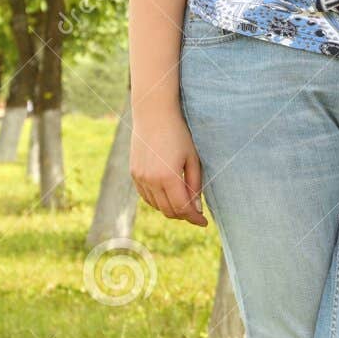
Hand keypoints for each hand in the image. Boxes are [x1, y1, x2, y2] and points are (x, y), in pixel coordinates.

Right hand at [130, 107, 208, 225]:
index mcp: (168, 177)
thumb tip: (196, 209)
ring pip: (156, 206)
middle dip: (184, 215)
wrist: (153, 114)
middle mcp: (151, 180)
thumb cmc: (179, 134)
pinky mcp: (134, 173)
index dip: (194, 218)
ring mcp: (140, 177)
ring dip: (170, 209)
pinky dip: (157, 201)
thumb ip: (195, 185)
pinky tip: (168, 196)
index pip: (183, 208)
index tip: (204, 222)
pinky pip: (146, 196)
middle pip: (169, 210)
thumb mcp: (193, 159)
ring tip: (183, 204)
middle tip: (196, 214)